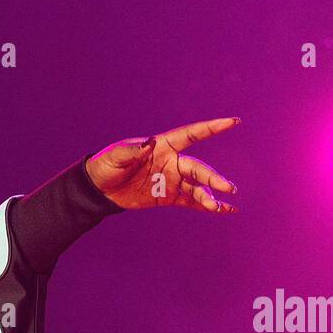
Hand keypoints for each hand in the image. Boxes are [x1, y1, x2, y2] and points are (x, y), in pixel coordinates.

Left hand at [85, 117, 239, 213]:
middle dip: (212, 178)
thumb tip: (148, 144)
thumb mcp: (115, 156)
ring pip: (196, 187)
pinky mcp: (168, 197)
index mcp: (162, 146)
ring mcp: (172, 180)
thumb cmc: (107, 165)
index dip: (211, 128)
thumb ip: (132, 150)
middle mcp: (172, 162)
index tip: (232, 122)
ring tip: (219, 206)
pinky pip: (191, 201)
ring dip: (209, 196)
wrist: (100, 189)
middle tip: (227, 188)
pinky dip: (206, 206)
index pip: (191, 135)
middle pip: (197, 168)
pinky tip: (223, 210)